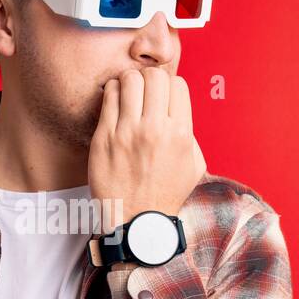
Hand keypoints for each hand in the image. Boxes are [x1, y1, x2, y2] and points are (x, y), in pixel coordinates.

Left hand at [89, 66, 205, 231]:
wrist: (137, 222)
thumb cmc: (166, 194)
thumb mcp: (194, 165)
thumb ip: (190, 133)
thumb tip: (178, 108)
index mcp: (181, 134)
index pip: (177, 84)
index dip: (169, 87)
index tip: (162, 98)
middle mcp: (156, 130)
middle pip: (153, 76)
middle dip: (149, 80)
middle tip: (144, 93)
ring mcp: (128, 133)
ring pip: (129, 80)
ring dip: (129, 83)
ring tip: (128, 96)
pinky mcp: (104, 138)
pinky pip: (108, 96)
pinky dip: (112, 93)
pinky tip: (114, 105)